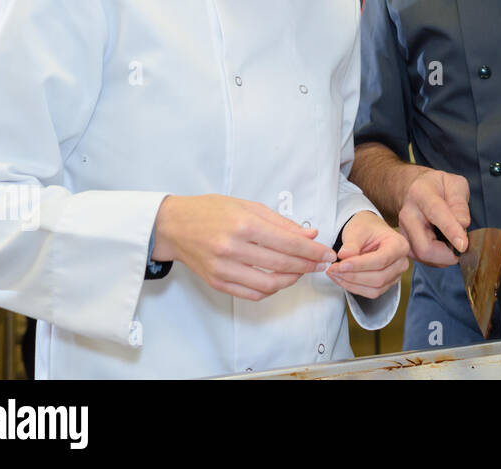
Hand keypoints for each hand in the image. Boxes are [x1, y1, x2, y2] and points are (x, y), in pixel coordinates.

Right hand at [153, 194, 335, 300]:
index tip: (327, 254)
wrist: (173, 225)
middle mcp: (233, 248)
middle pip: (282, 264)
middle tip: (322, 264)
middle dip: (308, 265)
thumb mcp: (248, 206)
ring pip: (269, 285)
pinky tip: (280, 279)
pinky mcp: (216, 282)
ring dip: (292, 280)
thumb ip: (281, 223)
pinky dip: (271, 289)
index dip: (313, 251)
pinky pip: (252, 293)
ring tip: (301, 271)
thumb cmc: (211, 211)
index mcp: (244, 224)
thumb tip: (310, 234)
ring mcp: (223, 268)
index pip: (289, 243)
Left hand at [325, 211, 410, 299]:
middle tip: (333, 269)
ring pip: (375, 288)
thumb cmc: (367, 228)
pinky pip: (371, 292)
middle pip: (379, 277)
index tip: (341, 264)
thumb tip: (343, 256)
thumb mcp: (358, 230)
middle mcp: (401, 262)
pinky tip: (341, 278)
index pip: (381, 260)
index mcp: (399, 245)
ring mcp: (395, 275)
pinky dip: (354, 287)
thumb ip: (352, 244)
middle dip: (353, 276)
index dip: (360, 265)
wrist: (369, 232)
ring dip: (352, 284)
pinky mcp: (386, 284)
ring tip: (334, 273)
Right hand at [397, 167, 470, 266]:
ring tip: (454, 245)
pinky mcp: (405, 244)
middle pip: (424, 246)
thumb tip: (462, 224)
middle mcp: (407, 214)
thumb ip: (460, 203)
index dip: (451, 231)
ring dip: (444, 258)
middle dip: (447, 255)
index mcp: (420, 193)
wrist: (414, 190)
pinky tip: (445, 248)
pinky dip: (438, 259)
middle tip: (463, 248)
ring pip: (423, 257)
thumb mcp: (455, 184)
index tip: (464, 245)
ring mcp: (403, 232)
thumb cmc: (437, 187)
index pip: (435, 214)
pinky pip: (422, 260)